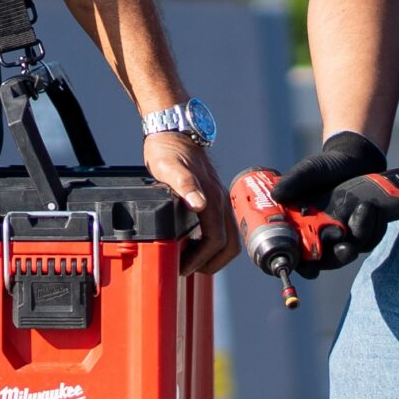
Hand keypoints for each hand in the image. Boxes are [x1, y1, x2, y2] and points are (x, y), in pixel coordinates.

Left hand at [143, 132, 237, 273]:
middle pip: (229, 244)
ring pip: (227, 236)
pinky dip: (211, 241)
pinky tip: (192, 240)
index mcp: (211, 198)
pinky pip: (220, 226)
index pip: (215, 240)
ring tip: (191, 260)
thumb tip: (199, 204)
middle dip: (212, 263)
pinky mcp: (213, 197)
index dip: (200, 259)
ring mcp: (218, 199)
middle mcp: (219, 201)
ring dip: (213, 254)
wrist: (173, 129)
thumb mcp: (170, 167)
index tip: (184, 267)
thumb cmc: (169, 147)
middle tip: (190, 269)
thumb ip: (184, 185)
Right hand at [264, 130, 386, 276]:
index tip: (310, 270)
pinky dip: (375, 226)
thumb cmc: (325, 166)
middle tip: (346, 249)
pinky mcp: (362, 230)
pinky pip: (370, 238)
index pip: (295, 253)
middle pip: (327, 260)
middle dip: (338, 258)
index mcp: (301, 226)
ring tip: (366, 207)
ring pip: (352, 249)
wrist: (353, 158)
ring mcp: (343, 234)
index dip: (300, 266)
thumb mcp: (309, 170)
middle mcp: (321, 235)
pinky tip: (374, 207)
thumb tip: (276, 195)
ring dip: (362, 234)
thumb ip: (294, 181)